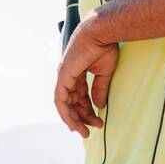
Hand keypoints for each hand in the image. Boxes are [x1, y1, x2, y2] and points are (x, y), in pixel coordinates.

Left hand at [55, 16, 117, 137]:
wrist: (101, 31)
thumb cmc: (104, 46)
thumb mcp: (104, 72)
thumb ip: (100, 88)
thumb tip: (99, 105)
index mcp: (77, 73)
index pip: (79, 97)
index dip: (86, 110)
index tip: (95, 122)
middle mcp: (67, 76)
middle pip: (72, 103)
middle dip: (81, 118)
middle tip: (89, 132)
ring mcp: (64, 76)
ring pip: (64, 104)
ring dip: (73, 119)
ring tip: (84, 131)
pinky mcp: (63, 77)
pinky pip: (60, 100)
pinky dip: (65, 112)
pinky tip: (73, 122)